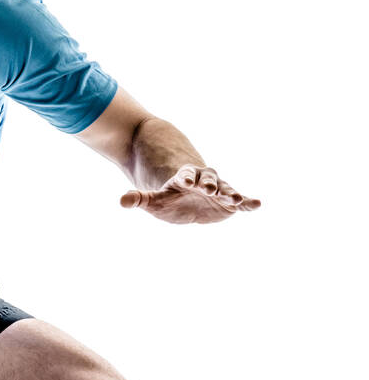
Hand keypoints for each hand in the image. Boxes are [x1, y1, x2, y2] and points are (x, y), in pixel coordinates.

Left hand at [120, 164, 261, 224]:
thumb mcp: (152, 199)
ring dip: (230, 193)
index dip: (185, 177)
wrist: (186, 195)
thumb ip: (139, 199)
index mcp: (184, 177)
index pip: (185, 174)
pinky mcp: (228, 202)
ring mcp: (217, 190)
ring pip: (225, 189)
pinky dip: (248, 202)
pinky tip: (257, 204)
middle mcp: (203, 180)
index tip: (186, 180)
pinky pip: (240, 201)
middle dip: (208, 184)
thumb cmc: (168, 196)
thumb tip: (122, 201)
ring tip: (237, 199)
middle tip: (209, 188)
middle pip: (207, 179)